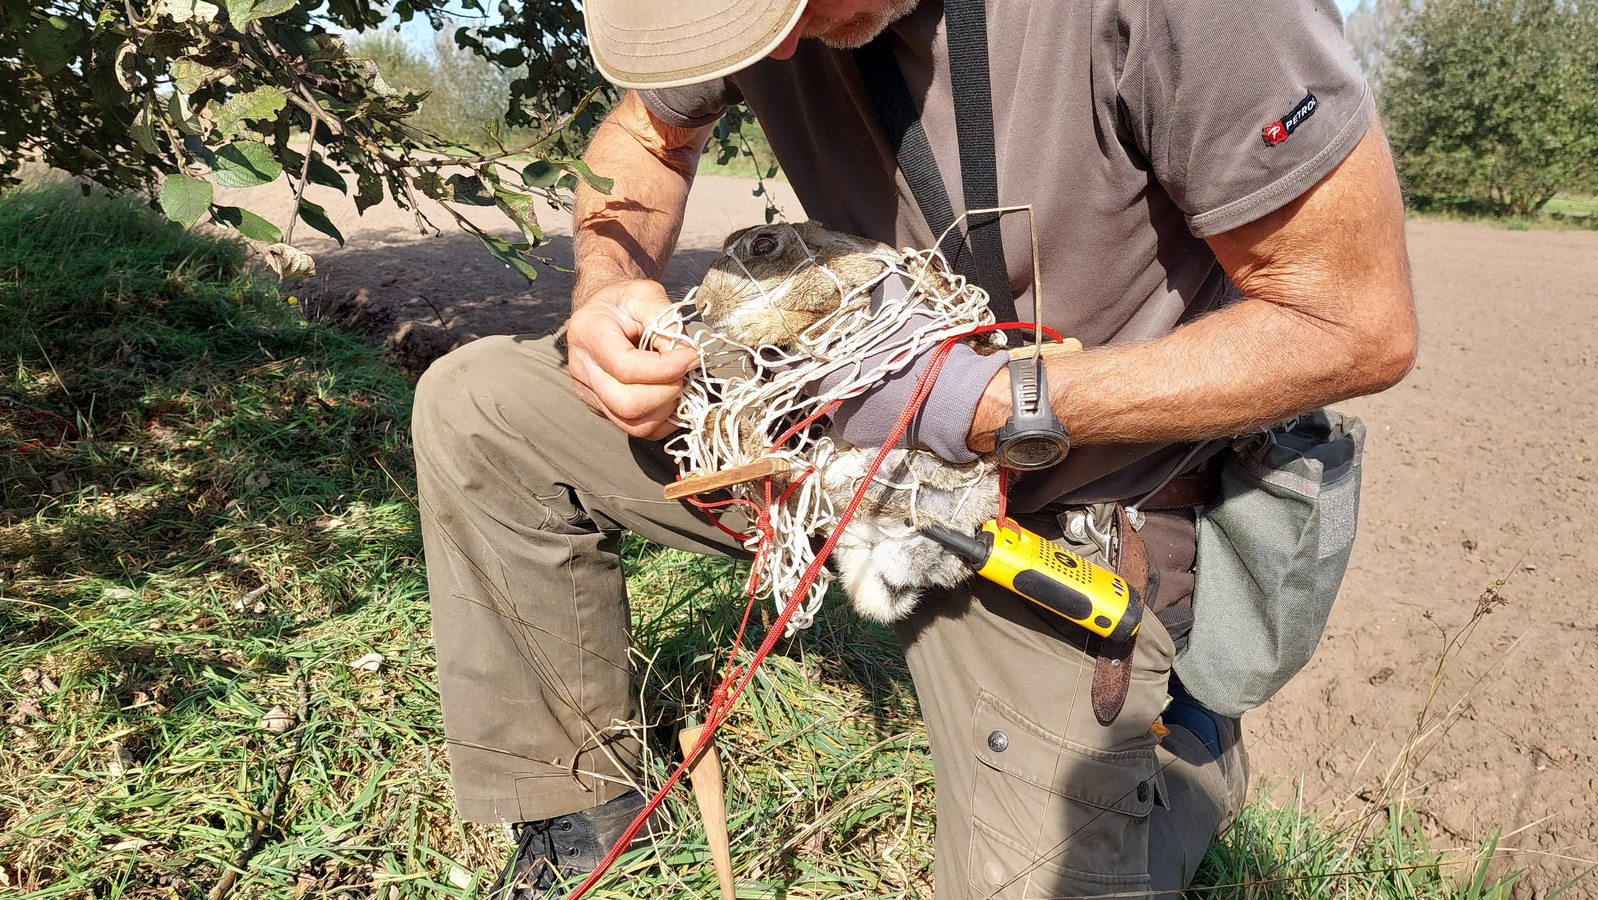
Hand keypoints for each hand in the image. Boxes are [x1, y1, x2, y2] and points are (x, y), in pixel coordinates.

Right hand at [566, 278, 700, 439]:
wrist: (603, 308)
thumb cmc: (624, 300)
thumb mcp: (647, 295)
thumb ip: (667, 321)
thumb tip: (686, 357)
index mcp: (589, 334)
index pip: (626, 367)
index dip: (666, 368)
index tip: (691, 356)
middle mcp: (583, 369)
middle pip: (627, 404)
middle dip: (667, 393)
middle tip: (685, 373)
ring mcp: (589, 393)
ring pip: (632, 424)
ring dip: (666, 410)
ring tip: (680, 384)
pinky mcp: (602, 408)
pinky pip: (635, 429)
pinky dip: (661, 420)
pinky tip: (672, 398)